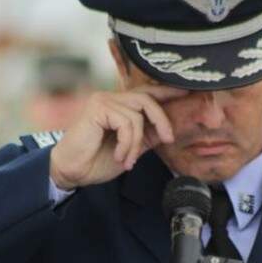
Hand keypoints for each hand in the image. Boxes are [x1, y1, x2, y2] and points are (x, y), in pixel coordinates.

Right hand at [49, 86, 186, 189]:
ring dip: (137, 143)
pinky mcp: (97, 108)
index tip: (188, 90)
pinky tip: (120, 155)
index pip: (147, 93)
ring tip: (129, 159)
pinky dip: (127, 143)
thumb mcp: (131, 147)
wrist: (73, 172)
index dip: (167, 91)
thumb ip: (147, 135)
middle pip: (147, 99)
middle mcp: (111, 98)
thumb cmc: (97, 160)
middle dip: (162, 120)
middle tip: (168, 139)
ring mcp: (103, 100)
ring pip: (138, 115)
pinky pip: (126, 123)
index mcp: (119, 105)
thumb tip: (169, 128)